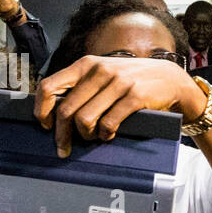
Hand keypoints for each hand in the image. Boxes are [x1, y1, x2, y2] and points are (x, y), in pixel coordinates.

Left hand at [36, 56, 203, 156]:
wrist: (169, 79)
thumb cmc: (132, 79)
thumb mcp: (104, 72)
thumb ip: (82, 84)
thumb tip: (54, 110)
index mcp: (86, 64)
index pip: (49, 86)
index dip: (42, 109)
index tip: (45, 124)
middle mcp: (99, 71)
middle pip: (66, 109)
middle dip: (62, 134)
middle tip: (63, 148)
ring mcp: (118, 83)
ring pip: (84, 119)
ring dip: (86, 135)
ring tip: (92, 137)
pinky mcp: (134, 97)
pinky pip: (108, 124)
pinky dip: (105, 135)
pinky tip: (108, 135)